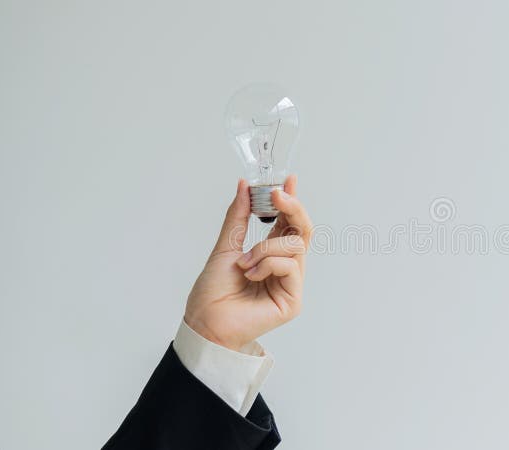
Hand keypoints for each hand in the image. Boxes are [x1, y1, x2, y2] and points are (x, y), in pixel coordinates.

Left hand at [184, 175, 311, 350]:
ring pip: (294, 246)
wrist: (205, 322)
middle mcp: (284, 267)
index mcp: (270, 254)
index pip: (288, 223)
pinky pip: (290, 266)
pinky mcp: (293, 299)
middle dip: (292, 208)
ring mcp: (290, 283)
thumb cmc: (213, 292)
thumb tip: (244, 186)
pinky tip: (250, 275)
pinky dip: (267, 264)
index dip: (291, 200)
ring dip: (265, 248)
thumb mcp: (225, 245)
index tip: (288, 179)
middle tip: (276, 195)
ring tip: (244, 263)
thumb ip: (238, 217)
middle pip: (303, 231)